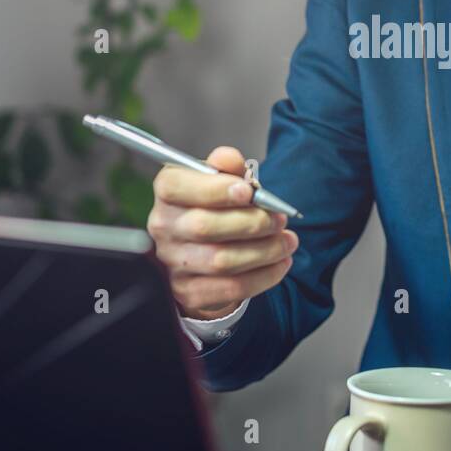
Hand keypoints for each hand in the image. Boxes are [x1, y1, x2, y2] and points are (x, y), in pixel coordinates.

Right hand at [147, 146, 297, 320]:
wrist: (203, 251)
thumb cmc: (215, 207)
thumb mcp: (219, 179)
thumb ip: (226, 166)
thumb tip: (230, 159)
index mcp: (168, 192)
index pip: (177, 187)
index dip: (214, 189)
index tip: (248, 191)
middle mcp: (163, 227)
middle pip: (204, 227)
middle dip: (251, 222)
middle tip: (279, 219)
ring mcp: (172, 262)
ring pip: (221, 260)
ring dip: (264, 250)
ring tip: (287, 241)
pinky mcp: (189, 291)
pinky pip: (230, 287)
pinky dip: (263, 276)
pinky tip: (280, 263)